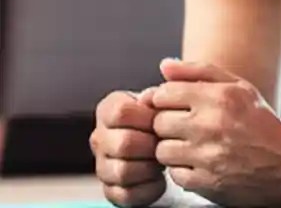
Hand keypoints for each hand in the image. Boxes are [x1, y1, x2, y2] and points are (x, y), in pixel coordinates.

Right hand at [90, 88, 165, 206]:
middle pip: (123, 143)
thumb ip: (159, 96)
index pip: (120, 112)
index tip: (161, 121)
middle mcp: (101, 138)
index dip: (146, 118)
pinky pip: (126, 194)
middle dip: (152, 145)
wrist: (170, 146)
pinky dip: (149, 188)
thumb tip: (154, 97)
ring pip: (123, 171)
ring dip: (150, 167)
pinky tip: (158, 179)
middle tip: (166, 144)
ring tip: (162, 161)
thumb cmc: (166, 121)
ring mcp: (103, 166)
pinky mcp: (112, 191)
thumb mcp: (165, 101)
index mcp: (110, 110)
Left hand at [150, 59, 280, 205]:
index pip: (163, 93)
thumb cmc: (261, 123)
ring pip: (161, 150)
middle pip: (158, 122)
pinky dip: (183, 169)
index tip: (178, 106)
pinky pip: (173, 174)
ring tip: (193, 146)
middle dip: (168, 124)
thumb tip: (164, 65)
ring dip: (173, 148)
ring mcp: (207, 156)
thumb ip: (199, 72)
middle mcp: (211, 125)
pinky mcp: (205, 182)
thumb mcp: (240, 88)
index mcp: (220, 97)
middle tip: (187, 127)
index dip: (166, 100)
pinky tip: (200, 162)